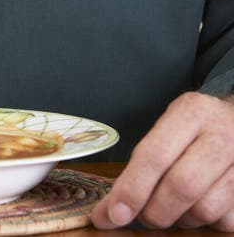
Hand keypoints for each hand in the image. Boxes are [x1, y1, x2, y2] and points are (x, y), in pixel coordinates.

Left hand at [92, 92, 233, 229]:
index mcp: (191, 113)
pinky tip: (199, 206)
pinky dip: (206, 223)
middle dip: (154, 211)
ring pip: (204, 210)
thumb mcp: (172, 124)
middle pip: (181, 186)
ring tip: (173, 208)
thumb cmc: (199, 127)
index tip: (112, 213)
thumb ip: (148, 157)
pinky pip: (224, 222)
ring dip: (181, 219)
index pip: (155, 155)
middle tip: (143, 216)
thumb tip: (116, 204)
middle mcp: (220, 136)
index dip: (132, 189)